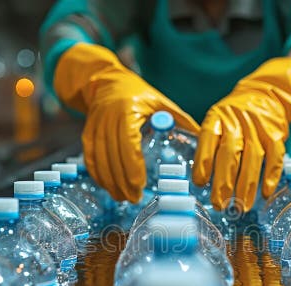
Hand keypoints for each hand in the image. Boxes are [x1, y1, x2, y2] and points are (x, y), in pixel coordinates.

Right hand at [54, 43, 198, 202]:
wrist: (106, 82)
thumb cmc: (138, 93)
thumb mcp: (160, 102)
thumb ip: (180, 120)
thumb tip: (203, 138)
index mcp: (128, 110)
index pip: (128, 143)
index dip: (132, 167)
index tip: (139, 185)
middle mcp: (108, 118)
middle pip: (113, 155)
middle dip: (122, 181)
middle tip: (133, 198)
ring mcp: (95, 125)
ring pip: (99, 159)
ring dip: (110, 181)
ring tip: (122, 196)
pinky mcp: (87, 132)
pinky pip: (90, 156)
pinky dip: (97, 174)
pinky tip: (107, 186)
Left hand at [193, 57, 290, 211]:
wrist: (264, 94)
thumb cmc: (233, 116)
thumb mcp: (216, 121)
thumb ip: (208, 145)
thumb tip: (199, 180)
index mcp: (217, 118)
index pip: (208, 139)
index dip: (203, 161)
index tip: (199, 183)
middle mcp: (237, 122)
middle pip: (230, 153)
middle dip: (224, 181)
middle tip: (219, 203)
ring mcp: (258, 128)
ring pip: (253, 158)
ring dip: (247, 185)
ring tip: (241, 206)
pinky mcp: (276, 134)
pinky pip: (275, 156)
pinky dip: (271, 175)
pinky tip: (265, 193)